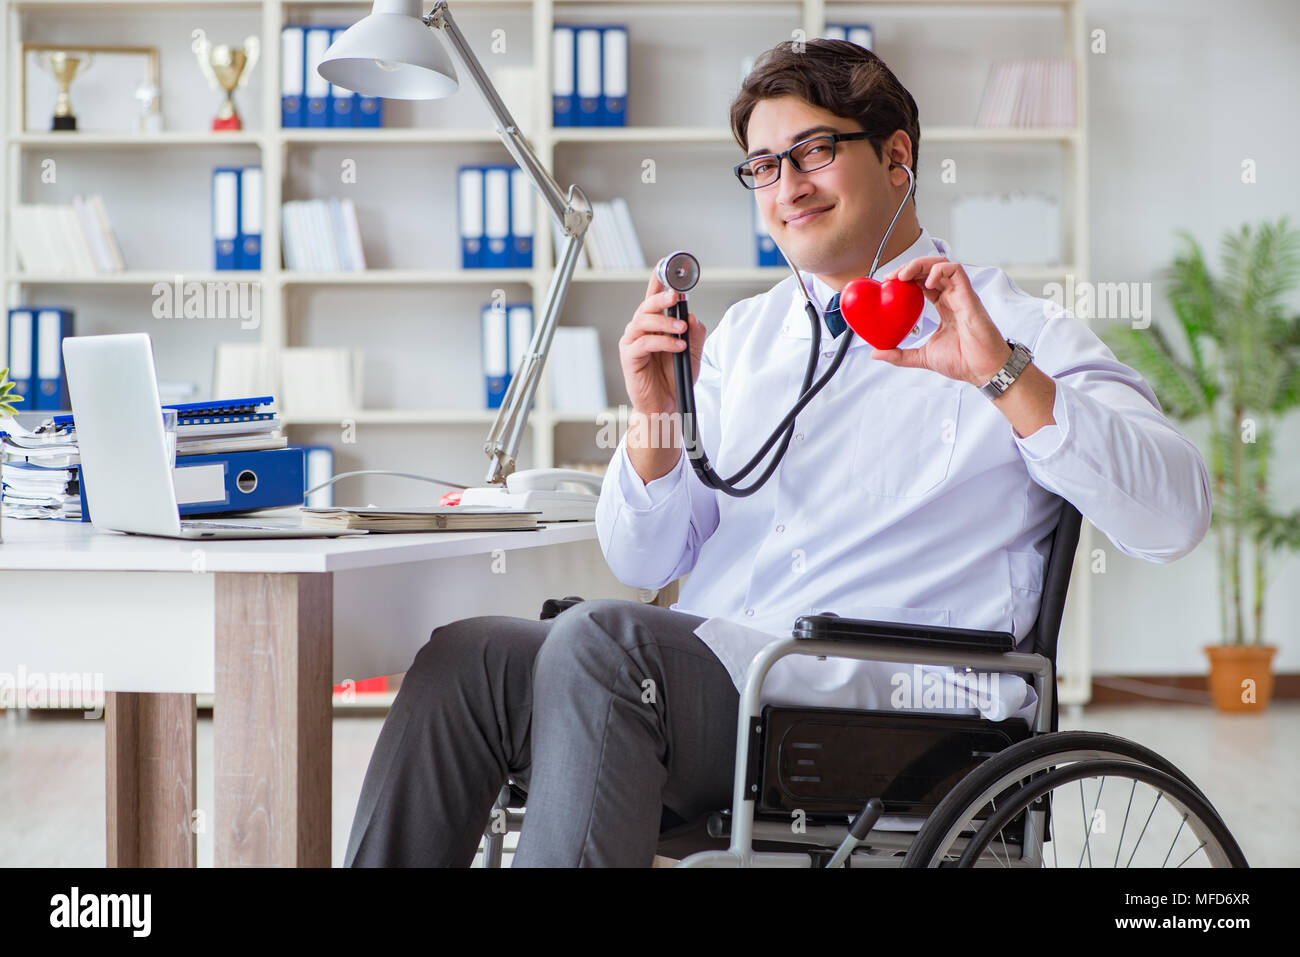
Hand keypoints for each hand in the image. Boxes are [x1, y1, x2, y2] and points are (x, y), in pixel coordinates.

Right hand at [619, 272, 706, 416]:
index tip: (665, 266)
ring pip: (643, 321)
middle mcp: (640, 330)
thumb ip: (695, 333)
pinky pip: (644, 343)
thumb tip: (692, 316)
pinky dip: (662, 342)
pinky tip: (677, 346)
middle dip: (661, 298)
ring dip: (664, 322)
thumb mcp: (693, 352)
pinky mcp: (629, 358)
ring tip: (681, 329)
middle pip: (646, 305)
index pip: (654, 297)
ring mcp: (632, 343)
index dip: (658, 281)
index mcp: (654, 325)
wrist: (666, 405)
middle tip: (676, 297)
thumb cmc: (675, 378)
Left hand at [871, 256, 1011, 386]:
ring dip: (920, 264)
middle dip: (909, 267)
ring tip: (904, 275)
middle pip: (930, 270)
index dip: (905, 278)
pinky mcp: (969, 296)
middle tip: (891, 277)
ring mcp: (961, 295)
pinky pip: (956, 271)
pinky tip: (926, 282)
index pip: (922, 283)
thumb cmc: (962, 361)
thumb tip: (876, 352)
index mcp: (943, 307)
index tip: (888, 284)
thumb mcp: (923, 356)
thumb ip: (899, 354)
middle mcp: (952, 297)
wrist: (983, 370)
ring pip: (942, 264)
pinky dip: (939, 270)